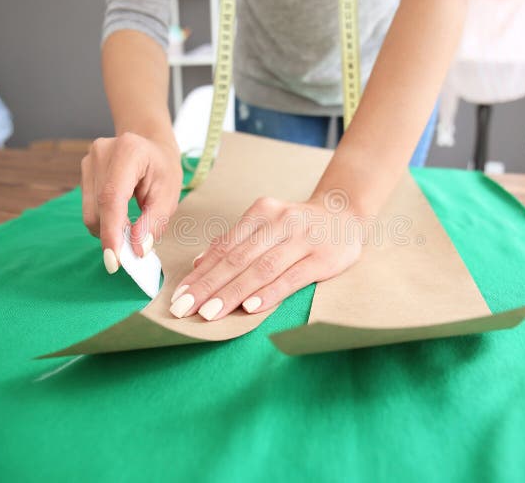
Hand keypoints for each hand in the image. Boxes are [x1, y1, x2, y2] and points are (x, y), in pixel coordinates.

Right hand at [81, 132, 182, 272]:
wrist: (151, 145)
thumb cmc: (163, 169)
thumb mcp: (169, 195)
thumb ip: (154, 223)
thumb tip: (138, 250)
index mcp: (129, 151)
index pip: (112, 197)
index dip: (112, 231)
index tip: (115, 260)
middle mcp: (103, 152)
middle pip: (99, 208)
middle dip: (114, 234)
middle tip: (134, 249)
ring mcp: (89, 161)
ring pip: (90, 211)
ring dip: (109, 228)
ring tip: (132, 226)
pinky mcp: (83, 171)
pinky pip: (89, 207)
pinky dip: (105, 219)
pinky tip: (121, 216)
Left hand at [168, 194, 362, 320]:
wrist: (345, 214)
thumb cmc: (297, 226)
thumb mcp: (266, 224)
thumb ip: (235, 242)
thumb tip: (197, 265)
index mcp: (262, 211)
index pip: (225, 246)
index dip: (200, 273)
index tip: (179, 295)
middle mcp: (281, 222)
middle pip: (238, 258)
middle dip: (208, 286)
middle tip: (184, 308)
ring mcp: (303, 239)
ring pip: (261, 269)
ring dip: (232, 293)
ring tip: (209, 313)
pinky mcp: (323, 258)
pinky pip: (292, 277)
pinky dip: (270, 292)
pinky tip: (250, 307)